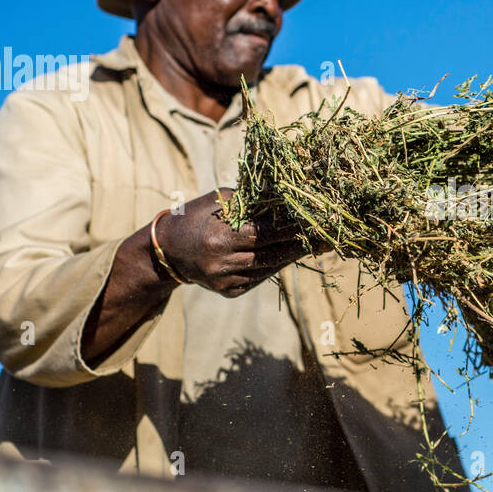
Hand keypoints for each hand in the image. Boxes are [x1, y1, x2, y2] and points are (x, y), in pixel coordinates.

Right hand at [156, 188, 331, 297]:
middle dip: (301, 245)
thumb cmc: (197, 216)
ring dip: (292, 256)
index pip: (266, 233)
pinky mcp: (228, 292)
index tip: (315, 221)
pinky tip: (288, 255)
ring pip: (269, 268)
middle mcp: (223, 263)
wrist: (166, 251)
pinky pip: (259, 278)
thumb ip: (251, 202)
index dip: (292, 228)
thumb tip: (288, 199)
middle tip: (326, 237)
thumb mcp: (220, 201)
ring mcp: (226, 281)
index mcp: (221, 237)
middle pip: (273, 254)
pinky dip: (274, 266)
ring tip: (314, 245)